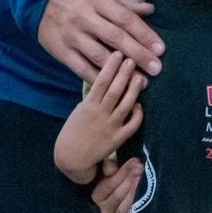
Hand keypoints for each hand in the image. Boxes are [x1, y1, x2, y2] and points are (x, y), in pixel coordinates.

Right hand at [38, 0, 162, 82]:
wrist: (39, 1)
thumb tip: (150, 10)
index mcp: (97, 0)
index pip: (125, 19)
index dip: (144, 34)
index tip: (160, 49)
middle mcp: (84, 18)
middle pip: (115, 38)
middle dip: (138, 55)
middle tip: (156, 68)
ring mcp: (71, 36)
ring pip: (99, 56)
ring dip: (121, 71)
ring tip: (141, 81)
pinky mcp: (61, 52)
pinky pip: (81, 68)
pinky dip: (99, 78)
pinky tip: (115, 86)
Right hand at [54, 52, 144, 184]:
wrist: (72, 157)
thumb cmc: (74, 130)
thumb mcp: (79, 109)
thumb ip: (93, 97)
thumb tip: (105, 80)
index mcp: (88, 105)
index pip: (100, 82)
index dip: (110, 67)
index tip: (117, 54)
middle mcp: (100, 114)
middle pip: (114, 90)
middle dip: (123, 74)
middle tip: (131, 59)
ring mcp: (110, 126)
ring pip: (125, 105)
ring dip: (133, 90)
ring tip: (139, 77)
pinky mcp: (118, 139)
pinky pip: (132, 124)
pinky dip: (137, 113)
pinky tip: (139, 104)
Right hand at [93, 156, 143, 212]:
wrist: (137, 199)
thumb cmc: (124, 181)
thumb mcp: (117, 172)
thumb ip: (111, 168)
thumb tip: (109, 164)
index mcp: (99, 195)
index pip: (107, 185)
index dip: (121, 173)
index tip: (134, 161)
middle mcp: (105, 209)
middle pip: (116, 196)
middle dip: (129, 180)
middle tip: (140, 168)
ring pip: (124, 207)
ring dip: (134, 191)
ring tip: (143, 178)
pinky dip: (139, 205)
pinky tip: (146, 193)